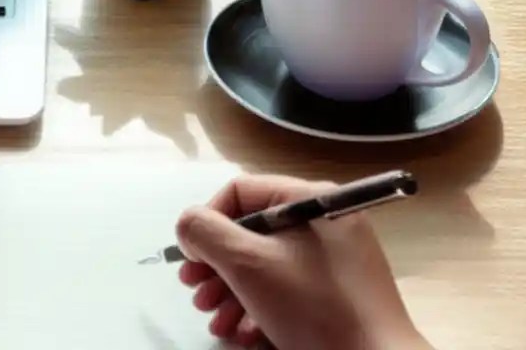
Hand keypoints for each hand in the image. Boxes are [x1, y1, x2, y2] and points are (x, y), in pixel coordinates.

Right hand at [175, 175, 432, 349]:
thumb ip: (206, 233)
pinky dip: (257, 309)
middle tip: (194, 291)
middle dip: (215, 265)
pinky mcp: (335, 294)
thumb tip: (189, 226)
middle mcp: (324, 223)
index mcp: (310, 201)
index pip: (240, 191)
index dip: (207, 221)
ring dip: (229, 292)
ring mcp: (332, 261)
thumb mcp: (248, 263)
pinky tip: (242, 334)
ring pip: (264, 265)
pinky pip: (286, 290)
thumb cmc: (314, 307)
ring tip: (215, 320)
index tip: (192, 258)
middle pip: (250, 231)